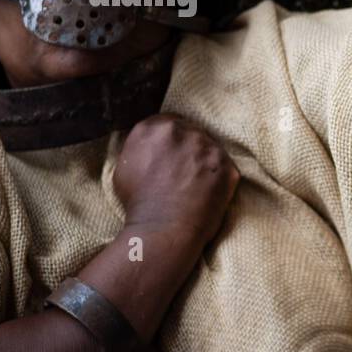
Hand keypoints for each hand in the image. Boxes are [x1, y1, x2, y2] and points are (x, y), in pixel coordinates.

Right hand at [113, 113, 239, 248]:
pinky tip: (208, 191)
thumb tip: (149, 144)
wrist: (162, 229)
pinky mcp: (227, 165)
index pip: (168, 123)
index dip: (171, 140)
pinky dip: (219, 177)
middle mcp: (181, 131)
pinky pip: (225, 166)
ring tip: (195, 183)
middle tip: (185, 170)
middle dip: (189, 148)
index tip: (172, 152)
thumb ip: (140, 147)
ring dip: (206, 161)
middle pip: (191, 131)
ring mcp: (207, 147)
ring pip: (210, 147)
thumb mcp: (124, 166)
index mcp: (152, 128)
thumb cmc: (138, 203)